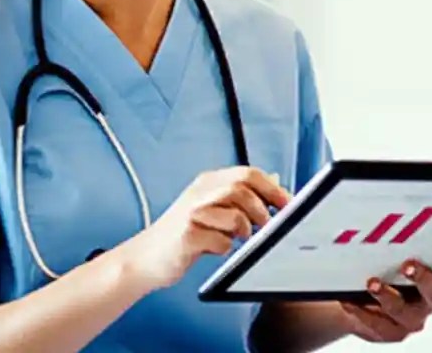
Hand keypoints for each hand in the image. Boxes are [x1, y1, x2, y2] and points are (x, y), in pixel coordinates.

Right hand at [117, 166, 290, 290]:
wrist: (144, 258)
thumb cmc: (183, 234)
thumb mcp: (210, 207)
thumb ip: (239, 194)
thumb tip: (275, 181)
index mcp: (207, 182)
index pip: (248, 173)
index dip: (272, 189)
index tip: (288, 204)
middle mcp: (199, 193)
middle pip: (243, 189)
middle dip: (261, 209)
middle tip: (266, 226)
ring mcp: (191, 214)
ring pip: (236, 215)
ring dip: (244, 230)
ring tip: (237, 238)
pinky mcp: (186, 237)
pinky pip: (220, 242)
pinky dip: (225, 248)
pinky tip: (215, 249)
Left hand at [339, 247, 431, 342]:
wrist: (360, 297)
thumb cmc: (383, 267)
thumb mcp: (393, 250)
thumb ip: (398, 238)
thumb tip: (385, 219)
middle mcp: (429, 299)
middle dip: (423, 278)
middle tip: (407, 265)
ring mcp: (413, 318)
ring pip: (407, 312)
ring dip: (389, 297)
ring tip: (371, 283)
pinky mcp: (393, 332)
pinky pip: (380, 326)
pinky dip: (363, 312)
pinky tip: (350, 300)